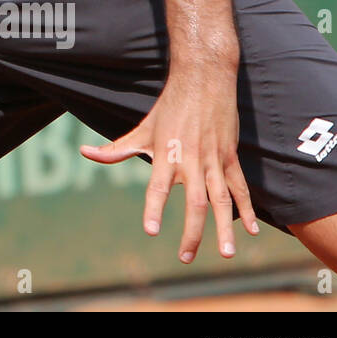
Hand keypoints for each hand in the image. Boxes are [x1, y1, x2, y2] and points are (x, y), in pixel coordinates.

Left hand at [79, 65, 258, 262]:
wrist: (204, 80)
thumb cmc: (169, 107)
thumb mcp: (141, 129)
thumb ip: (116, 149)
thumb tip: (84, 153)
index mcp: (166, 154)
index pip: (158, 187)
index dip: (154, 208)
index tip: (152, 231)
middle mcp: (191, 160)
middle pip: (195, 203)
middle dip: (192, 234)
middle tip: (185, 258)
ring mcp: (214, 160)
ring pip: (222, 200)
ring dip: (225, 228)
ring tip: (228, 254)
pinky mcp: (230, 157)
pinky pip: (241, 188)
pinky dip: (246, 210)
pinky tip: (252, 231)